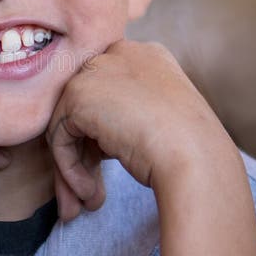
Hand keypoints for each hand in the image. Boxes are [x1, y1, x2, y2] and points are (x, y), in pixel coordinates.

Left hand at [46, 40, 255, 255]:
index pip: (108, 94)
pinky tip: (90, 192)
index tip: (106, 169)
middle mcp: (119, 54)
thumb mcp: (159, 123)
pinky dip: (69, 169)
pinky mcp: (78, 93)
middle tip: (88, 193)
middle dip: (83, 155)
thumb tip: (90, 145)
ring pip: (68, 123)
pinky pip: (60, 137)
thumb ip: (125, 119)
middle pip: (84, 107)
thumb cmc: (189, 150)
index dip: (101, 136)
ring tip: (89, 201)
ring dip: (74, 168)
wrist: (196, 157)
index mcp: (145, 58)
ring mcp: (97, 70)